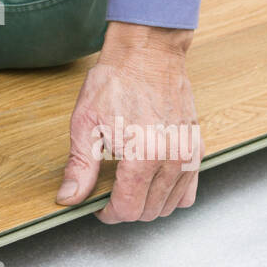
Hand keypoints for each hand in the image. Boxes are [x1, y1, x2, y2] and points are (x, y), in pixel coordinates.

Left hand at [56, 22, 201, 222]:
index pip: (128, 209)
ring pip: (171, 204)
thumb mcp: (85, 125)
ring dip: (148, 204)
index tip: (97, 206)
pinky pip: (190, 187)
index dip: (107, 214)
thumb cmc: (116, 81)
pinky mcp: (197, 145)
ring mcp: (189, 152)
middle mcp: (172, 158)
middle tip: (107, 195)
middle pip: (149, 211)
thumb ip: (79, 167)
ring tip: (128, 188)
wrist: (148, 52)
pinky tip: (151, 182)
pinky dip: (171, 193)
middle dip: (125, 210)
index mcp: (144, 156)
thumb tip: (69, 198)